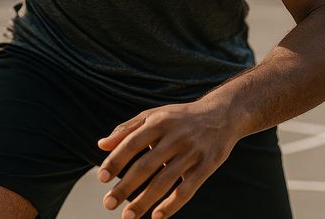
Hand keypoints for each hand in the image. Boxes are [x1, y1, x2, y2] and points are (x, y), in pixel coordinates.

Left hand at [96, 98, 240, 218]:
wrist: (223, 115)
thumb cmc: (180, 117)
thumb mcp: (154, 115)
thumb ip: (127, 129)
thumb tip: (101, 145)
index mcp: (159, 121)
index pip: (132, 143)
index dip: (116, 161)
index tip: (101, 178)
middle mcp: (175, 136)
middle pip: (146, 166)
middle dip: (125, 187)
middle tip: (108, 204)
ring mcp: (192, 152)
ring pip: (165, 181)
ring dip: (144, 201)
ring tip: (127, 216)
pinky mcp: (206, 166)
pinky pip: (187, 190)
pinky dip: (172, 205)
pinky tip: (157, 217)